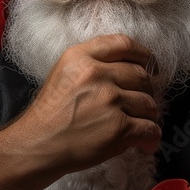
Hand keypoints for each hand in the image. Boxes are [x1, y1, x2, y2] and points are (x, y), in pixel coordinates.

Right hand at [10, 33, 161, 175]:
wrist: (39, 145)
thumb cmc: (50, 113)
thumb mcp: (63, 73)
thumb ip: (91, 63)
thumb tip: (129, 67)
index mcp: (80, 57)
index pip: (124, 44)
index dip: (143, 54)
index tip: (149, 64)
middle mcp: (96, 74)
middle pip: (141, 75)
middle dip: (144, 91)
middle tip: (138, 104)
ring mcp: (109, 100)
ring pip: (149, 103)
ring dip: (147, 116)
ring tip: (137, 125)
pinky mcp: (119, 127)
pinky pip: (150, 129)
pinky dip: (151, 138)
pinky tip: (145, 143)